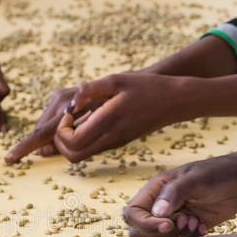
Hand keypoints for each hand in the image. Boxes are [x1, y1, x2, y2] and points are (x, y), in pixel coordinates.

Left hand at [6, 72, 178, 162]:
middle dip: (60, 141)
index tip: (68, 114)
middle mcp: (111, 138)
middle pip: (72, 156)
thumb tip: (70, 104)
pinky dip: (81, 140)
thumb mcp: (117, 80)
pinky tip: (87, 121)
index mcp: (109, 122)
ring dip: (70, 142)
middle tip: (66, 121)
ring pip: (81, 156)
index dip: (61, 131)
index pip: (72, 142)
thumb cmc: (147, 86)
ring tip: (75, 120)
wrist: (176, 101)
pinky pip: (92, 149)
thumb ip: (90, 90)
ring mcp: (115, 143)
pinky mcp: (118, 142)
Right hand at [124, 154, 236, 236]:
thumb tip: (157, 213)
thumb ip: (174, 193)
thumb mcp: (195, 179)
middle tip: (186, 222)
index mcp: (152, 192)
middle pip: (138, 235)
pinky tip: (202, 228)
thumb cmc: (216, 174)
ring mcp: (168, 224)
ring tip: (196, 223)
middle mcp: (155, 210)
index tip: (170, 224)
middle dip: (162, 235)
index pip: (132, 214)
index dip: (146, 224)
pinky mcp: (182, 234)